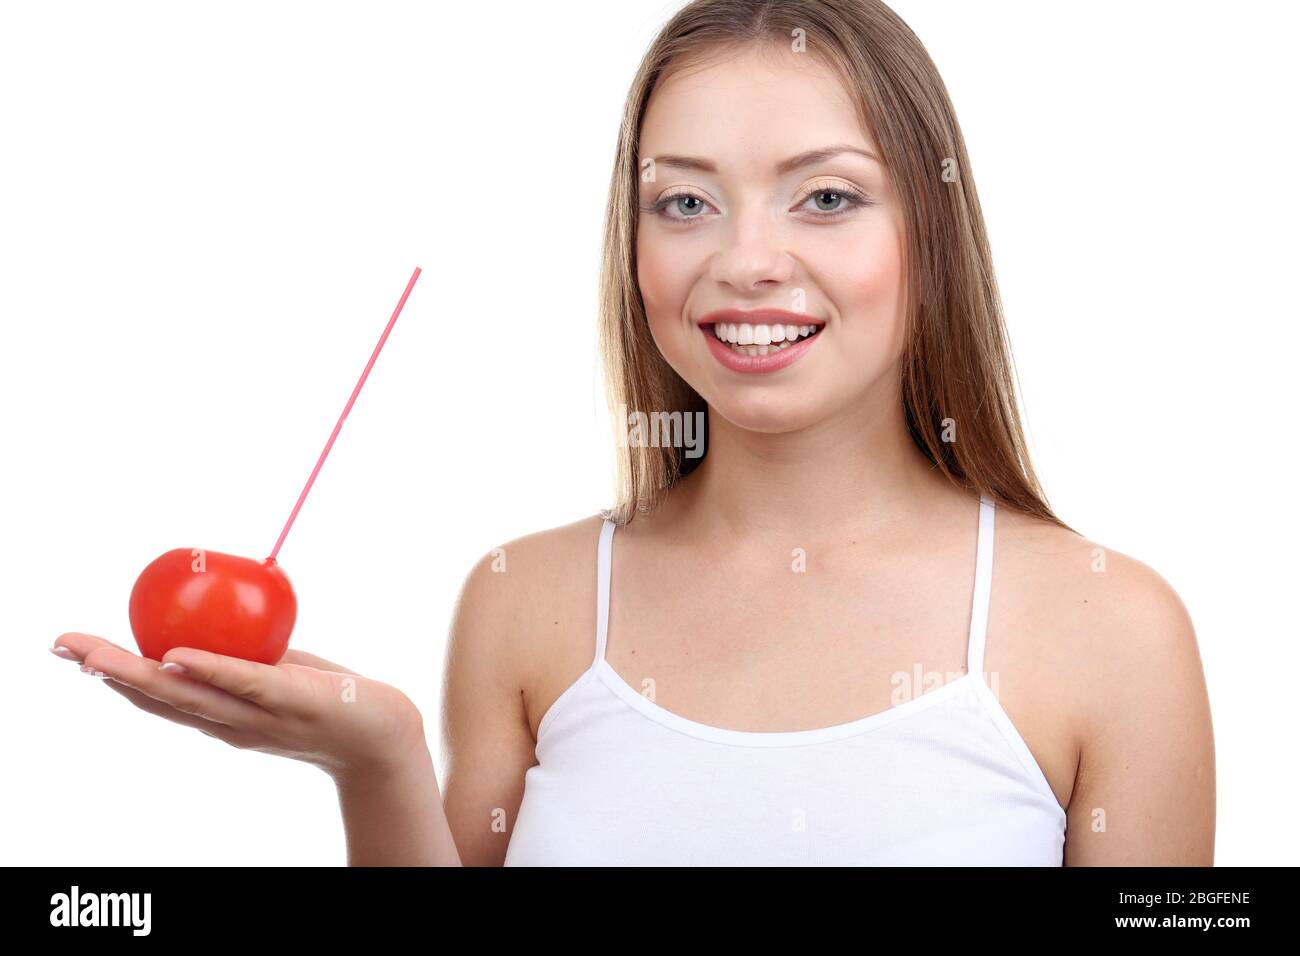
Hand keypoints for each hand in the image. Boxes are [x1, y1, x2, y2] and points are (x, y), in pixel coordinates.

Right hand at [50, 632, 426, 782]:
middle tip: (65, 648)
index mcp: (221, 715)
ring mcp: (256, 717)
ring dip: (141, 675)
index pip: (158, 697)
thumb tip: (226, 610)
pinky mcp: (289, 704)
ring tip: (100, 657)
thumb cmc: (328, 701)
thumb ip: (247, 657)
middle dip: (107, 672)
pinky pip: (245, 684)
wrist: (380, 737)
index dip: (114, 676)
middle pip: (157, 698)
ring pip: (189, 697)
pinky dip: (210, 670)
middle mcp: (229, 723)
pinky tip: (180, 657)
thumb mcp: (278, 675)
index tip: (75, 653)